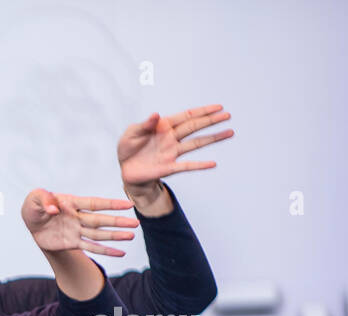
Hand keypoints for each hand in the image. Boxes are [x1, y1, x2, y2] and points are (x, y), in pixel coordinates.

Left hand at [22, 190, 139, 256]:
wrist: (31, 222)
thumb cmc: (35, 206)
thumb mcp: (34, 198)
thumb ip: (44, 200)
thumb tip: (54, 209)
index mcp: (72, 203)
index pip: (94, 203)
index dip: (111, 204)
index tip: (128, 204)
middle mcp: (78, 217)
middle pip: (100, 220)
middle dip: (118, 222)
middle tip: (136, 223)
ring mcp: (77, 230)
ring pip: (98, 234)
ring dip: (114, 236)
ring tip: (131, 236)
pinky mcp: (72, 243)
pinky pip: (90, 248)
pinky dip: (105, 251)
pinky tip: (120, 253)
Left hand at [118, 105, 233, 195]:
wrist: (125, 170)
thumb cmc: (128, 149)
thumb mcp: (131, 134)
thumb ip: (143, 125)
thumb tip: (156, 115)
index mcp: (163, 127)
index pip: (186, 116)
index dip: (202, 111)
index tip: (218, 107)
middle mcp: (171, 138)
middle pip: (195, 127)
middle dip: (211, 120)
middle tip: (228, 115)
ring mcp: (172, 153)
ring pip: (196, 144)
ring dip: (212, 138)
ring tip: (229, 133)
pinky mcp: (168, 167)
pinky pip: (187, 165)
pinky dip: (199, 165)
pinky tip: (212, 163)